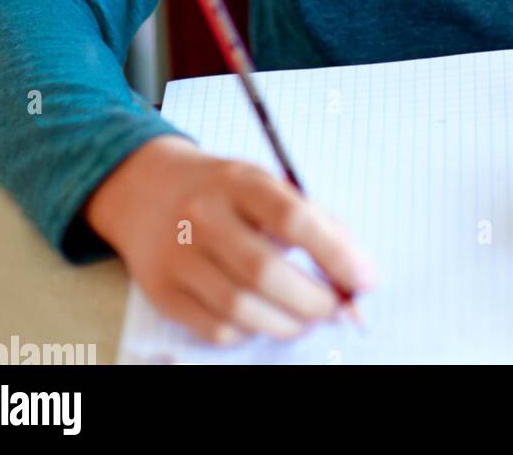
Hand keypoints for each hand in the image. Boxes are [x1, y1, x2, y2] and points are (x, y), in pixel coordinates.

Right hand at [83, 136, 376, 345]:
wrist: (147, 189)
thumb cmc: (224, 191)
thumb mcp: (265, 183)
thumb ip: (312, 220)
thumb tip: (356, 272)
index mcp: (239, 180)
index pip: (293, 219)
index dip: (336, 254)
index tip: (365, 279)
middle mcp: (204, 215)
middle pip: (265, 272)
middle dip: (314, 300)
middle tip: (338, 309)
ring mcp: (178, 255)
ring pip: (241, 308)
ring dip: (287, 323)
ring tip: (306, 318)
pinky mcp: (162, 291)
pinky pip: (215, 328)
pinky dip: (250, 332)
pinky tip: (264, 318)